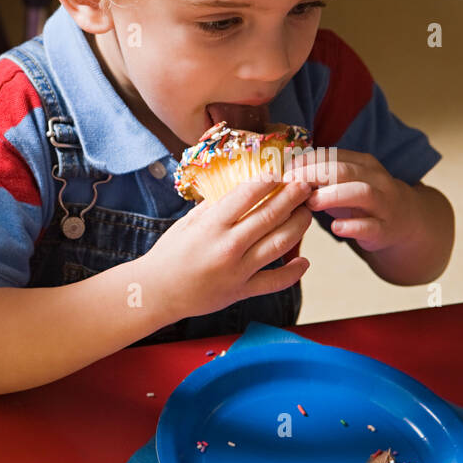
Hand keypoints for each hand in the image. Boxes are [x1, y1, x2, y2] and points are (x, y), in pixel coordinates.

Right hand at [145, 172, 312, 320]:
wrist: (155, 292)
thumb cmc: (169, 255)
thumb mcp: (186, 224)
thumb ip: (214, 207)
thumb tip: (241, 188)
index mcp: (210, 226)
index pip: (248, 194)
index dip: (270, 179)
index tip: (282, 171)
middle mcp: (227, 246)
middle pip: (271, 215)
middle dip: (294, 196)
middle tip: (305, 185)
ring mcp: (237, 270)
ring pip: (281, 243)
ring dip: (300, 225)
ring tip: (306, 213)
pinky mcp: (241, 291)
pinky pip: (276, 282)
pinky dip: (294, 272)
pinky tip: (304, 261)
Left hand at [284, 148, 415, 252]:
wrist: (404, 222)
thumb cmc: (361, 201)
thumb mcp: (344, 184)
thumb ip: (319, 177)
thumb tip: (280, 173)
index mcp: (363, 164)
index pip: (332, 155)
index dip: (306, 161)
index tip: (282, 170)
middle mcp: (376, 180)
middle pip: (345, 170)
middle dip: (314, 174)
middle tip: (289, 184)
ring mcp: (383, 204)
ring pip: (361, 192)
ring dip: (333, 195)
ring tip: (310, 202)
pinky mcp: (385, 229)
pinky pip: (371, 226)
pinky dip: (353, 226)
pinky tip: (336, 228)